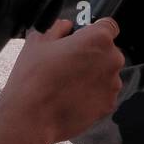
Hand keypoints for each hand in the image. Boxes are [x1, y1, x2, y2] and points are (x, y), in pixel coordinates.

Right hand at [0, 19, 123, 143]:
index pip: (108, 26)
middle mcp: (112, 59)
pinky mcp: (109, 103)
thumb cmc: (33, 78)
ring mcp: (113, 83)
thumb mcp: (38, 43)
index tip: (83, 38)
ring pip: (106, 73)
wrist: (31, 117)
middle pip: (108, 51)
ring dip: (93, 75)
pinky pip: (104, 93)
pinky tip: (72, 98)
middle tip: (68, 64)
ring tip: (67, 84)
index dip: (94, 31)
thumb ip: (57, 29)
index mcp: (98, 39)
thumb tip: (65, 26)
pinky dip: (92, 94)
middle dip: (92, 55)